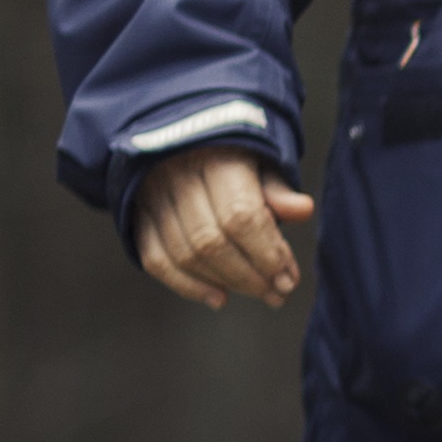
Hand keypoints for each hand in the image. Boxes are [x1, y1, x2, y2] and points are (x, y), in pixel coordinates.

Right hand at [131, 145, 312, 311]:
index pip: (240, 216)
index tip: (289, 278)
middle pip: (212, 241)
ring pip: (185, 254)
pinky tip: (218, 298)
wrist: (179, 143)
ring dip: (224, 282)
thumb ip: (277, 191)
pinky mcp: (138, 216)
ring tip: (259, 294)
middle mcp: (178, 177)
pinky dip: (187, 285)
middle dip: (249, 276)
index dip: (266, 253)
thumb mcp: (259, 163)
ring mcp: (152, 198)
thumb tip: (303, 209)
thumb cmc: (230, 158)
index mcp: (215, 160)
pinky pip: (156, 259)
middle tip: (277, 294)